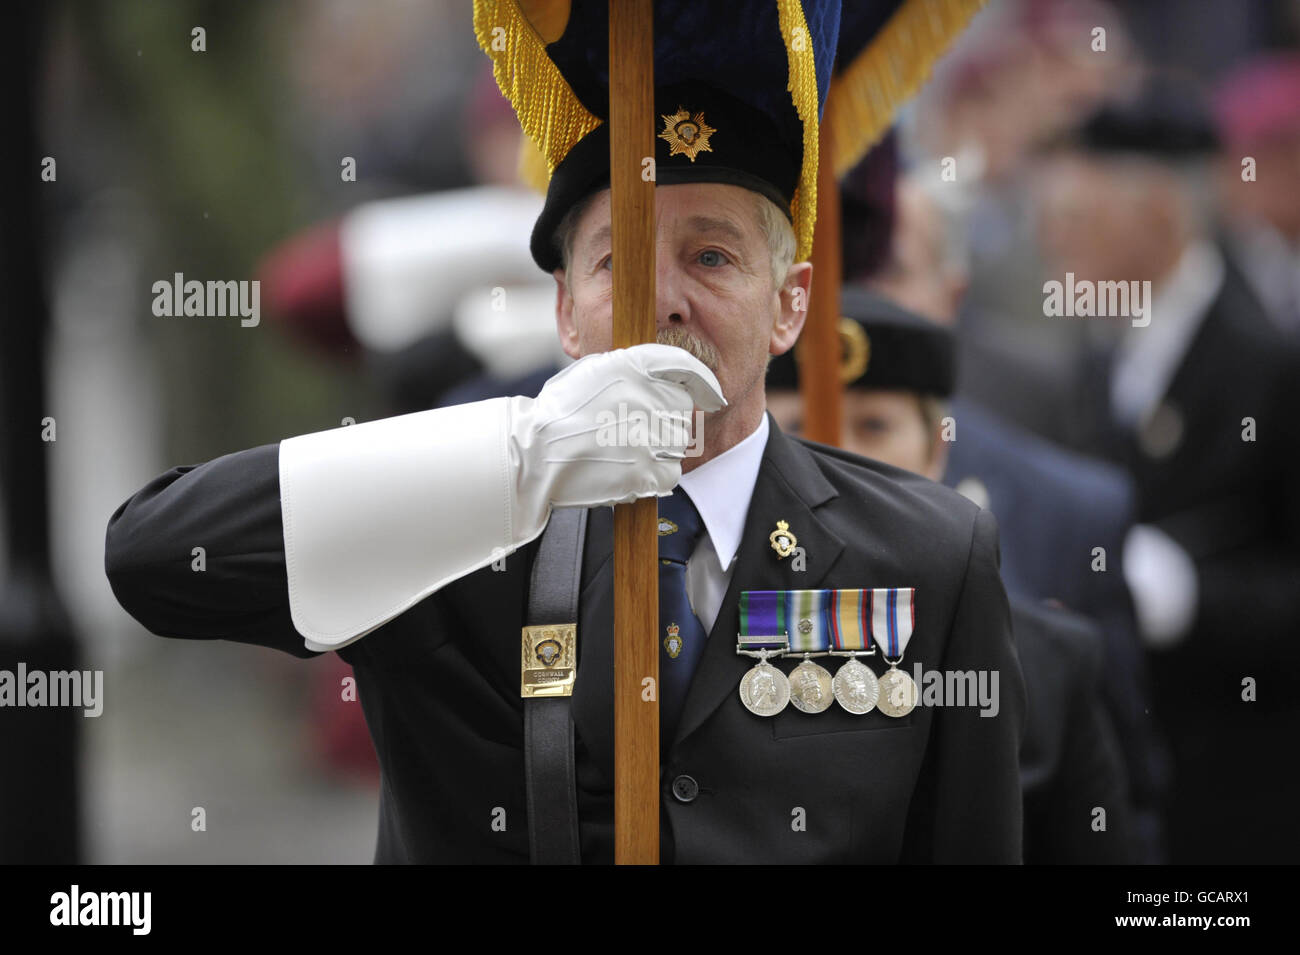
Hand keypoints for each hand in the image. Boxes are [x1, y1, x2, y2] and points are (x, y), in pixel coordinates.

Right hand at [512, 343, 725, 510]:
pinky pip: (671, 473)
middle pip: (682, 410)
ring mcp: (651, 435)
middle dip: (663, 419)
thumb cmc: (560, 411)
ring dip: (658, 447)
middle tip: (627, 429)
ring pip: (677, 442)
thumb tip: (666, 376)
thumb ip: (634, 368)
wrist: (536, 454)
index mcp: (635, 365)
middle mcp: (649, 396)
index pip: (686, 368)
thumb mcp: (595, 369)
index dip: (705, 384)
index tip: (715, 396)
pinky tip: (628, 469)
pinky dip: (655, 475)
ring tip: (620, 449)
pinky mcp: (649, 470)